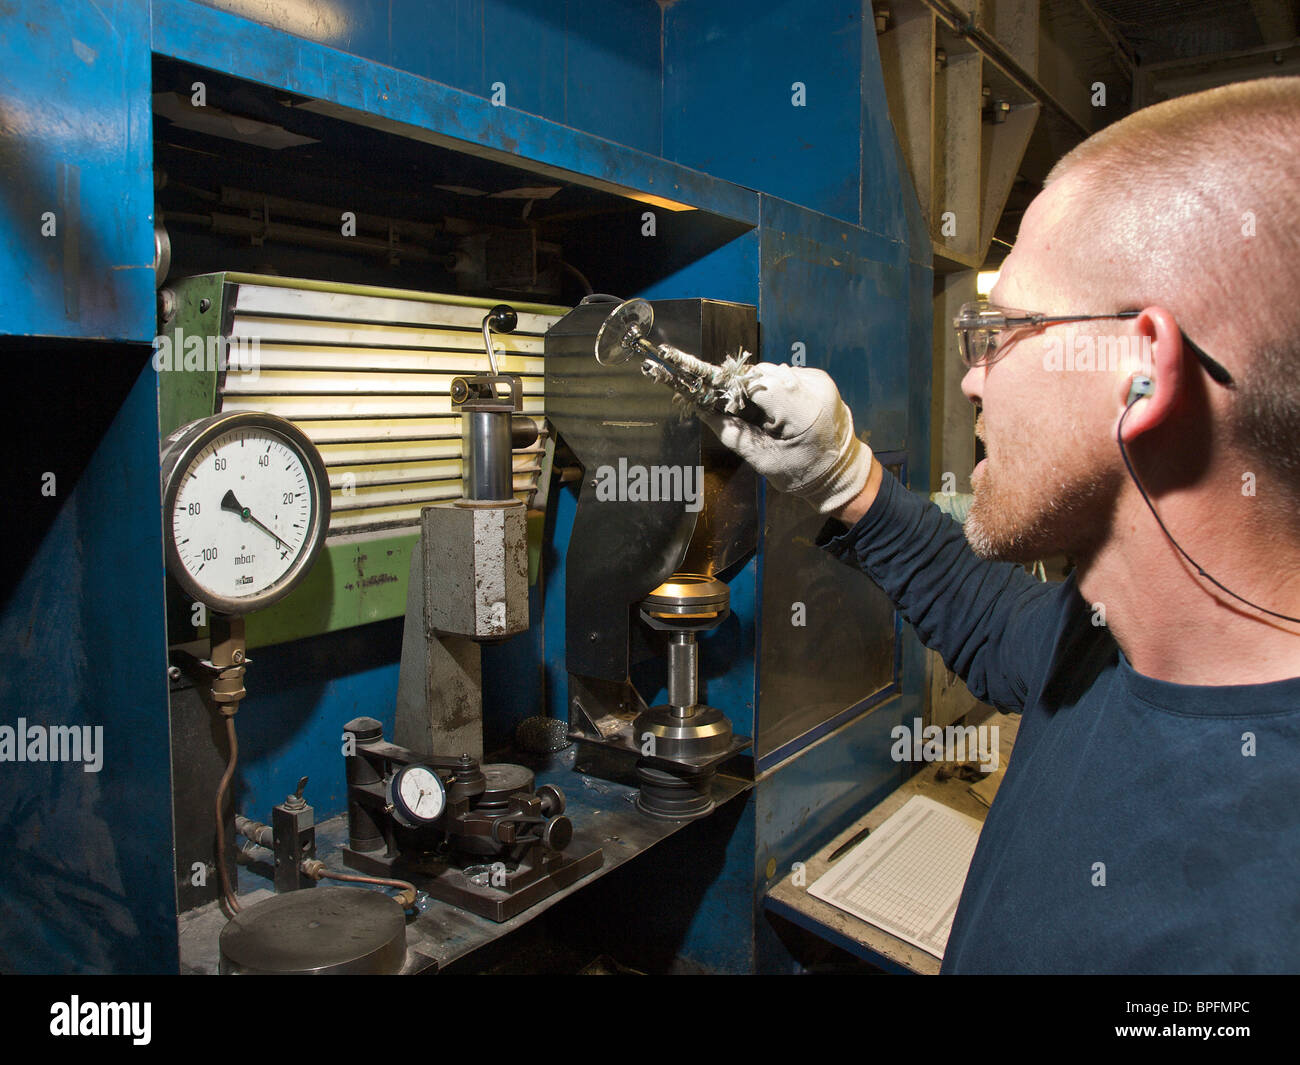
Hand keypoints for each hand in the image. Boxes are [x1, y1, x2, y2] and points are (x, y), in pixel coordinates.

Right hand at [699, 363, 873, 514]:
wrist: (841, 473)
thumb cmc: (802, 473)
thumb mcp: (762, 459)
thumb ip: (732, 432)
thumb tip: (703, 409)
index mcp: (802, 411)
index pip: (756, 383)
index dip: (733, 390)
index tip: (719, 404)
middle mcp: (813, 387)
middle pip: (763, 374)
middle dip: (744, 390)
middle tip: (739, 415)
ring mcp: (819, 380)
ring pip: (772, 372)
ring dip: (759, 390)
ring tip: (760, 417)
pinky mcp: (820, 378)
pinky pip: (785, 375)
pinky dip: (774, 389)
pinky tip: (776, 410)